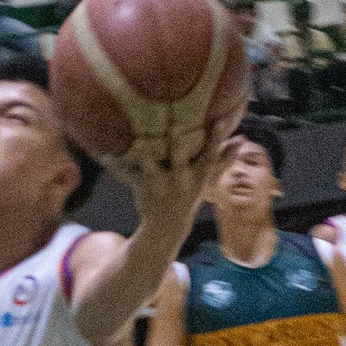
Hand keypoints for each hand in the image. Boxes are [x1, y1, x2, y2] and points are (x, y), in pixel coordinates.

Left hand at [114, 134, 237, 237]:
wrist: (168, 226)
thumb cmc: (191, 194)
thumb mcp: (210, 179)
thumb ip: (225, 158)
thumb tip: (242, 138)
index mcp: (199, 174)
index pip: (211, 154)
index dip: (217, 138)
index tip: (219, 120)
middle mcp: (181, 179)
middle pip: (181, 161)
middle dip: (179, 146)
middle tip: (176, 127)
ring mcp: (161, 184)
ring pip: (152, 170)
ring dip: (146, 160)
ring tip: (138, 144)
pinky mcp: (142, 187)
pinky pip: (126, 174)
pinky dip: (115, 165)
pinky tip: (103, 153)